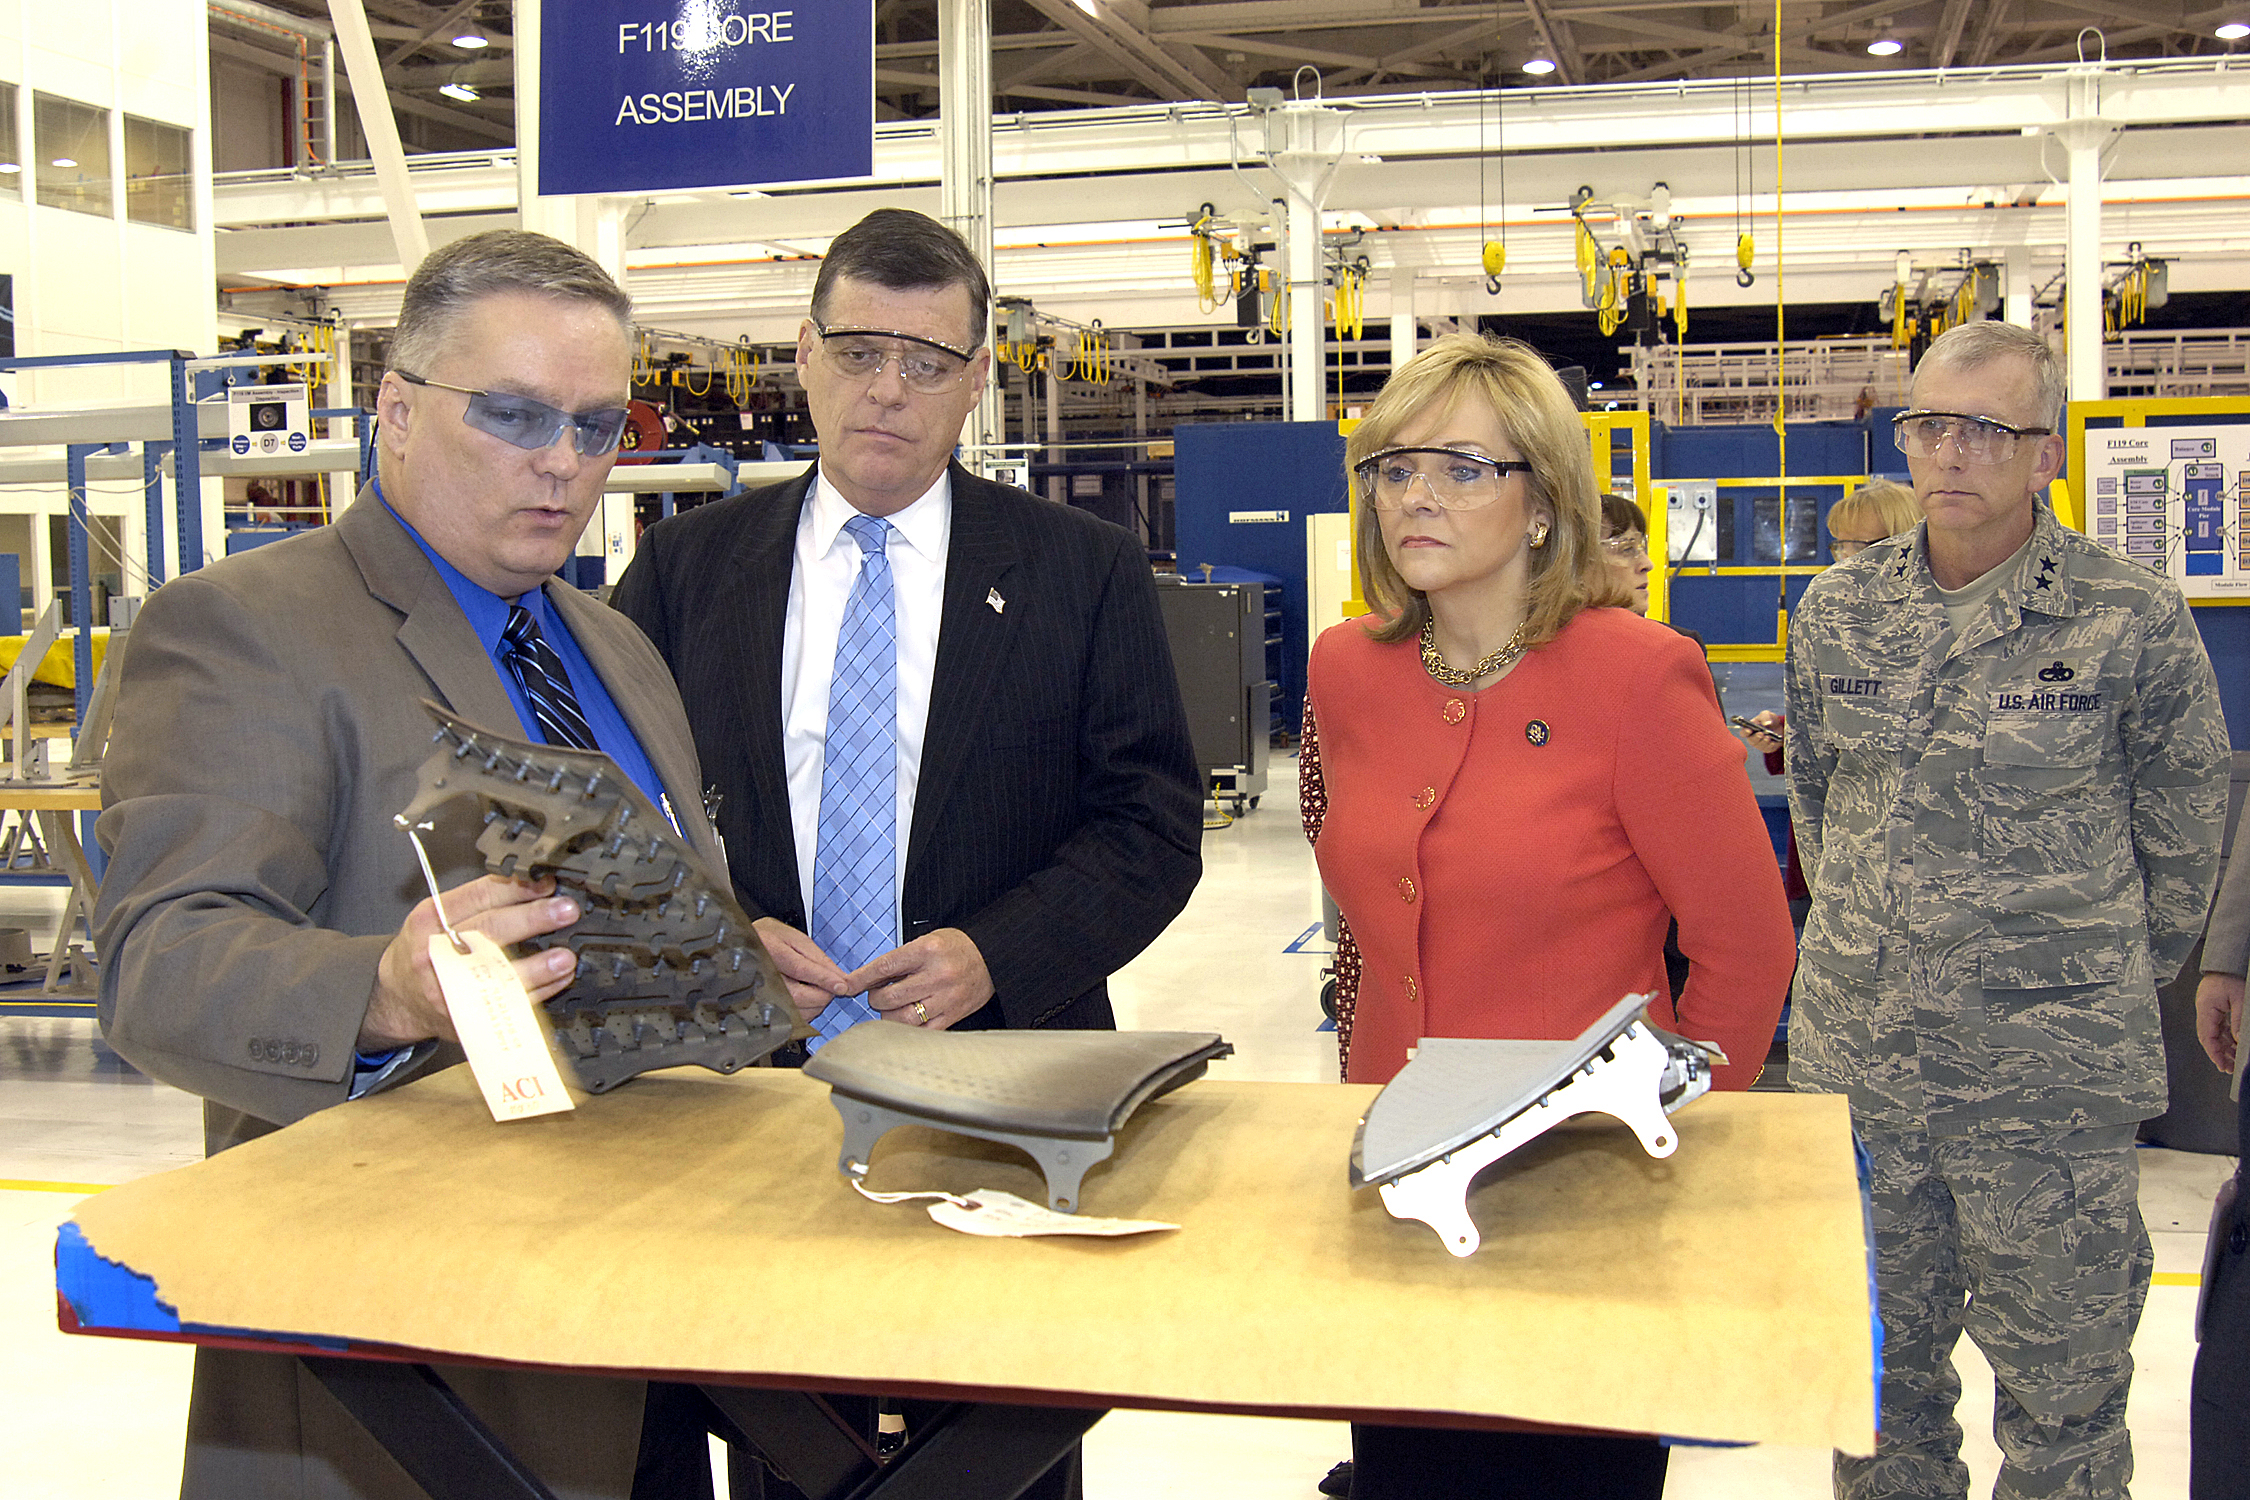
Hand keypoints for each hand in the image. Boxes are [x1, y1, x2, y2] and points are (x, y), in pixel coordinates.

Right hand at [363, 875, 581, 1049]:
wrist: (399, 999)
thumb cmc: (425, 952)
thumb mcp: (436, 917)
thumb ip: (478, 900)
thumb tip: (533, 884)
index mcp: (430, 921)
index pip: (478, 897)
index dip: (517, 889)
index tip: (548, 884)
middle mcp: (438, 953)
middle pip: (489, 931)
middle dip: (532, 919)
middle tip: (564, 911)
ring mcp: (451, 988)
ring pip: (499, 976)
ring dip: (539, 966)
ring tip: (565, 956)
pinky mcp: (467, 1016)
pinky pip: (509, 1004)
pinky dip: (540, 991)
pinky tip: (559, 978)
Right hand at [752, 917, 853, 1021]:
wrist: (746, 947)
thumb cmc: (772, 939)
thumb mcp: (797, 939)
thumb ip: (819, 960)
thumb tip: (842, 980)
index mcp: (768, 947)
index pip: (799, 968)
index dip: (823, 979)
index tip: (842, 986)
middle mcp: (760, 973)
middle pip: (798, 996)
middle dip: (823, 994)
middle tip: (833, 985)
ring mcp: (758, 994)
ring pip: (796, 1011)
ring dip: (816, 1004)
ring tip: (816, 988)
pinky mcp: (764, 1010)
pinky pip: (791, 1019)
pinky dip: (807, 1011)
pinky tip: (806, 998)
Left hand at [848, 928, 994, 1030]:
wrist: (993, 956)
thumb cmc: (955, 947)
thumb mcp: (927, 941)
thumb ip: (900, 959)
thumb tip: (868, 979)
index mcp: (927, 951)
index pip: (884, 967)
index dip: (861, 979)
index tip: (847, 986)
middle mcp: (937, 975)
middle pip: (890, 996)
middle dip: (876, 998)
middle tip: (879, 994)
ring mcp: (947, 998)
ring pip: (904, 1018)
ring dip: (890, 1016)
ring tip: (893, 1008)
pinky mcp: (954, 1014)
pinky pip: (924, 1031)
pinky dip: (910, 1028)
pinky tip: (908, 1019)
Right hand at [1736, 710, 1783, 755]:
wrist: (1779, 727)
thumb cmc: (1769, 720)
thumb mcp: (1767, 714)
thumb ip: (1765, 717)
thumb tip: (1766, 723)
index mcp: (1749, 729)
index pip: (1743, 732)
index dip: (1745, 732)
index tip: (1749, 730)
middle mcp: (1753, 737)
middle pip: (1751, 740)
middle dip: (1756, 737)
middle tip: (1761, 734)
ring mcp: (1759, 744)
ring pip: (1759, 745)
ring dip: (1764, 741)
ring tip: (1768, 737)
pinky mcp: (1766, 748)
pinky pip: (1767, 748)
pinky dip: (1770, 745)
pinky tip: (1773, 742)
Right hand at [2195, 971, 2244, 1075]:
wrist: (2228, 962)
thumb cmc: (2232, 977)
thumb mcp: (2240, 1001)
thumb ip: (2237, 1022)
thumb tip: (2237, 1040)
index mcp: (2205, 1008)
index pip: (2207, 1036)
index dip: (2214, 1053)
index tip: (2222, 1065)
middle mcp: (2204, 1010)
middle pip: (2209, 1037)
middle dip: (2219, 1053)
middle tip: (2228, 1068)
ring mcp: (2209, 1009)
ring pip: (2214, 1033)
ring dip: (2223, 1047)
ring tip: (2233, 1060)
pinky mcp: (2214, 1007)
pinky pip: (2218, 1026)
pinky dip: (2226, 1037)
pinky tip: (2234, 1044)